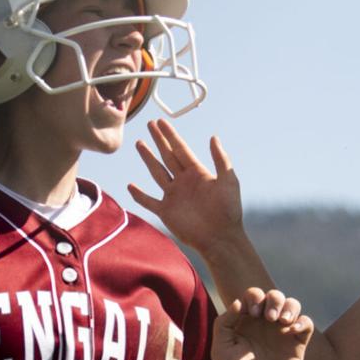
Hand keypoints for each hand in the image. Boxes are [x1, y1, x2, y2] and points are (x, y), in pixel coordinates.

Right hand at [129, 119, 242, 254]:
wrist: (220, 238)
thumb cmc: (228, 210)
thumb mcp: (228, 181)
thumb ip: (220, 159)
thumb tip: (214, 137)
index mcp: (198, 173)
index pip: (180, 149)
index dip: (170, 135)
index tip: (161, 122)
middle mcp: (184, 182)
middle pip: (167, 156)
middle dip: (158, 140)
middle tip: (149, 123)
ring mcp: (173, 196)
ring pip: (157, 173)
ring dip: (148, 158)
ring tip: (139, 143)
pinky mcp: (166, 212)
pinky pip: (149, 201)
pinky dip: (139, 195)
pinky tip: (131, 185)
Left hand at [212, 288, 312, 359]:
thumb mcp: (221, 349)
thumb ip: (224, 323)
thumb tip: (239, 302)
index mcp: (246, 321)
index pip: (253, 296)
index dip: (254, 297)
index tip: (252, 314)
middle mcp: (265, 324)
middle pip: (274, 296)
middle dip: (274, 299)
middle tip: (269, 318)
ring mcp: (281, 333)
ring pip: (292, 305)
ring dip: (290, 306)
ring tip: (283, 322)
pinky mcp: (296, 345)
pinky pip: (305, 324)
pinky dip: (303, 321)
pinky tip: (293, 330)